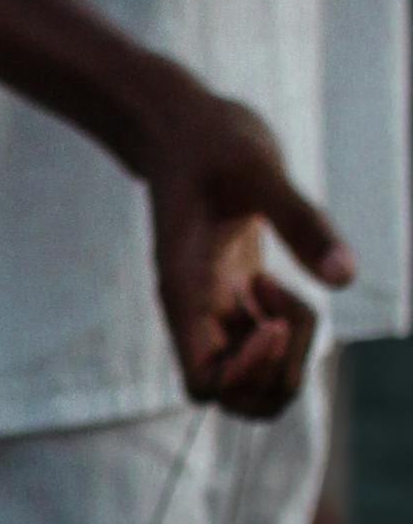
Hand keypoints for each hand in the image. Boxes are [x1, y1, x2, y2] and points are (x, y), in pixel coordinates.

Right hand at [130, 65, 350, 416]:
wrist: (178, 124)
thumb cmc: (210, 139)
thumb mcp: (257, 168)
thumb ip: (300, 220)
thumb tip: (345, 276)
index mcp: (185, 291)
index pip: (205, 383)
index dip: (249, 374)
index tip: (272, 320)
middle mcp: (195, 313)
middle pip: (235, 399)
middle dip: (281, 370)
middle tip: (290, 308)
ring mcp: (213, 311)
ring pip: (253, 381)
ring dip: (288, 354)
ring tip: (288, 293)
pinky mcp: (232, 301)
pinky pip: (262, 351)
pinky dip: (287, 334)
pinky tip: (280, 285)